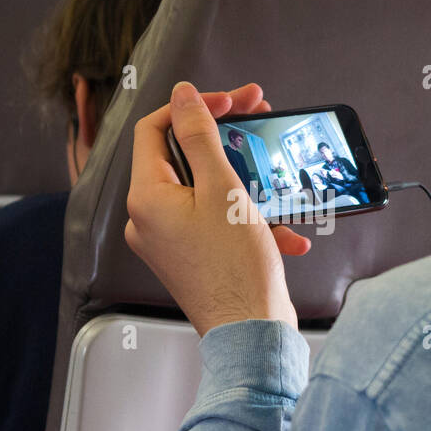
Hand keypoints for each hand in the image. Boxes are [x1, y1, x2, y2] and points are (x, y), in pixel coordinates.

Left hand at [125, 81, 311, 336]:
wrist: (252, 335)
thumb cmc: (237, 271)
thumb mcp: (222, 188)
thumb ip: (200, 136)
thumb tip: (182, 96)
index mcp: (147, 198)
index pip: (154, 130)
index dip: (191, 107)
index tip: (227, 100)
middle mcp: (149, 220)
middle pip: (181, 156)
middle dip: (224, 136)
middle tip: (256, 115)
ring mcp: (169, 241)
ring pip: (204, 189)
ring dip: (243, 177)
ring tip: (275, 176)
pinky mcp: (191, 257)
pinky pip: (215, 221)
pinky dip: (247, 217)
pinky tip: (283, 229)